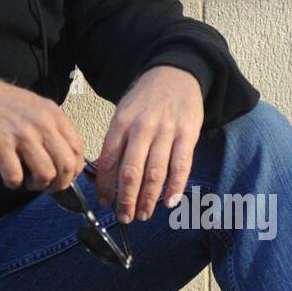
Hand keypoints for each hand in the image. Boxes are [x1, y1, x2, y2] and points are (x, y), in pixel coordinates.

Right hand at [0, 76, 85, 193]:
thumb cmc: (4, 104)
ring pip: (45, 174)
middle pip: (65, 165)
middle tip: (47, 185)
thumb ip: (53, 129)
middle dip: (59, 183)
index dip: (74, 170)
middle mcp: (41, 124)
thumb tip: (66, 160)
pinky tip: (10, 177)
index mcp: (53, 114)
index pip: (77, 150)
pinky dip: (14, 183)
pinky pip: (15, 176)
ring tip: (28, 181)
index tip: (65, 176)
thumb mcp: (37, 108)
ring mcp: (21, 134)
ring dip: (38, 185)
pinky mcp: (0, 144)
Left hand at [93, 65, 202, 222]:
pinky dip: (175, 187)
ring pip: (155, 172)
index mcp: (121, 123)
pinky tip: (169, 202)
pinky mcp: (187, 134)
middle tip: (125, 217)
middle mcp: (142, 128)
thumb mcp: (123, 113)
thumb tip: (105, 176)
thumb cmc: (146, 99)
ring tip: (144, 214)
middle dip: (126, 199)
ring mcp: (166, 131)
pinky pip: (181, 166)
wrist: (175, 73)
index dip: (105, 186)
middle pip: (131, 171)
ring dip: (148, 199)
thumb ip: (116, 142)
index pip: (109, 161)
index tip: (104, 202)